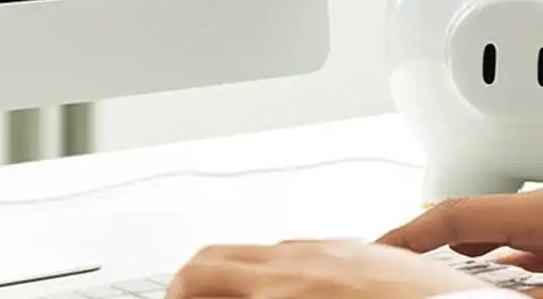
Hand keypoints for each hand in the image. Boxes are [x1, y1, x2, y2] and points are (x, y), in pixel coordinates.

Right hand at [165, 240, 487, 298]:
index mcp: (284, 289)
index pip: (196, 275)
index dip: (175, 295)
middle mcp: (306, 259)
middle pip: (217, 256)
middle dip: (195, 284)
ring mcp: (337, 249)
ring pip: (262, 253)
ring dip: (240, 280)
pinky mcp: (367, 250)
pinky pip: (305, 253)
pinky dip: (283, 275)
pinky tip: (305, 298)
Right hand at [377, 184, 542, 297]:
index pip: (456, 214)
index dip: (409, 233)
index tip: (376, 251)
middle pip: (474, 224)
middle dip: (433, 249)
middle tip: (400, 273)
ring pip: (502, 243)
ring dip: (470, 267)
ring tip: (440, 288)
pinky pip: (532, 257)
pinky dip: (506, 276)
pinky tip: (500, 296)